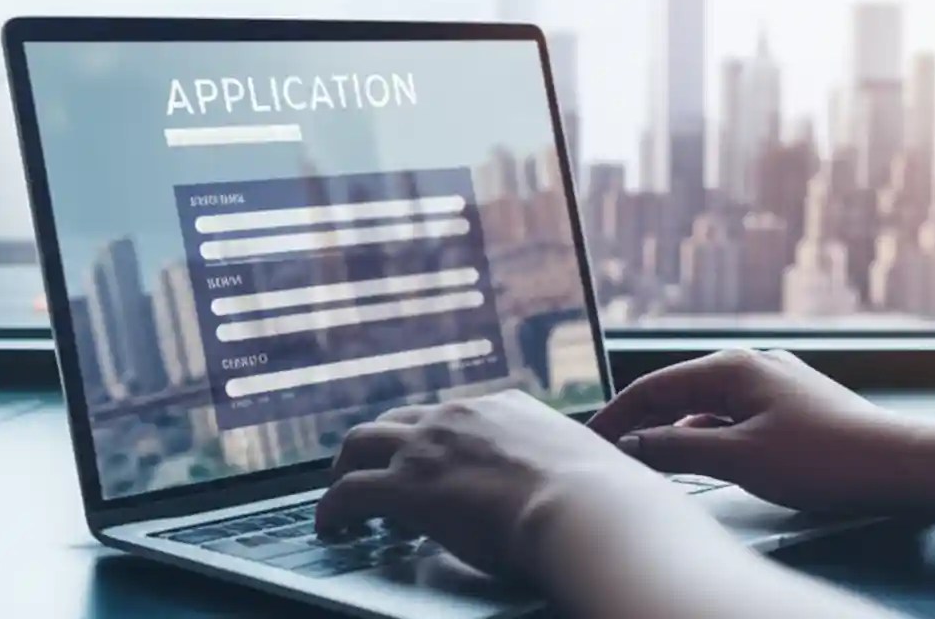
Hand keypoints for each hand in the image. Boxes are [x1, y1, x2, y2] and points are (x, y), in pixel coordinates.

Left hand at [315, 389, 673, 579]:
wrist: (584, 508)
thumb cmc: (602, 498)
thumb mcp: (588, 466)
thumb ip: (571, 470)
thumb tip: (595, 491)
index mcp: (506, 406)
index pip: (455, 414)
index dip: (436, 439)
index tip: (432, 461)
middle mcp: (461, 414)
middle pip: (400, 419)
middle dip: (381, 444)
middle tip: (373, 471)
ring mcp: (430, 445)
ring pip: (361, 441)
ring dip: (344, 467)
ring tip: (338, 495)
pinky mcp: (405, 485)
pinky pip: (348, 491)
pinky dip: (332, 509)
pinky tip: (331, 527)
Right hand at [589, 349, 912, 513]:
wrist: (899, 464)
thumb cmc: (823, 458)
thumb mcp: (740, 458)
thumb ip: (679, 449)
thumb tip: (633, 444)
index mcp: (732, 367)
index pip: (653, 387)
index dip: (616, 416)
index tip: (588, 441)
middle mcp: (750, 365)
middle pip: (677, 391)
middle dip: (641, 420)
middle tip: (608, 450)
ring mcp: (773, 384)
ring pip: (705, 405)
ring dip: (673, 428)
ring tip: (646, 456)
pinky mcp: (791, 406)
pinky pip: (731, 416)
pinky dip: (705, 434)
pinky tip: (700, 456)